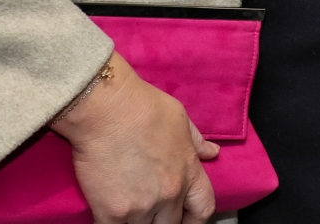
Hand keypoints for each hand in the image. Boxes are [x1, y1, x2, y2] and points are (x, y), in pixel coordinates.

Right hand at [49, 53, 218, 223]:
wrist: (106, 109)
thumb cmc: (143, 107)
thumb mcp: (180, 119)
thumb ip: (196, 142)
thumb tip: (212, 152)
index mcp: (189, 171)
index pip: (204, 209)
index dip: (195, 219)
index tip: (186, 218)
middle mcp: (170, 194)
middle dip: (164, 220)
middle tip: (152, 213)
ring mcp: (141, 206)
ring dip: (138, 223)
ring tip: (129, 210)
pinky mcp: (111, 213)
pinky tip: (110, 215)